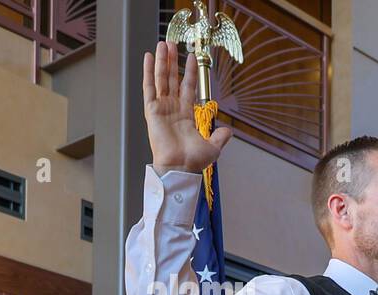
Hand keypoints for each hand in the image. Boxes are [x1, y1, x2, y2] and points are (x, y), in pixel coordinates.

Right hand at [142, 40, 231, 174]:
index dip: (190, 72)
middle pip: (172, 78)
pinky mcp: (152, 109)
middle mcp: (172, 107)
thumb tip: (229, 131)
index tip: (191, 57)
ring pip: (161, 78)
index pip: (188, 86)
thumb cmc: (193, 160)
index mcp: (186, 114)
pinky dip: (148, 71)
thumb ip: (221, 137)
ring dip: (161, 61)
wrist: (180, 166)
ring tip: (163, 44)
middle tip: (172, 44)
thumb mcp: (213, 147)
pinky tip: (148, 57)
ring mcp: (161, 107)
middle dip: (172, 61)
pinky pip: (149, 86)